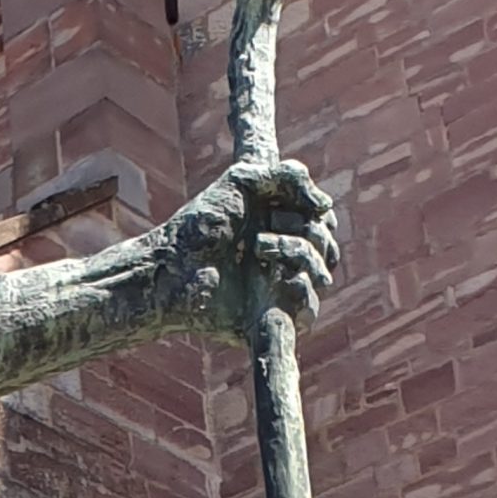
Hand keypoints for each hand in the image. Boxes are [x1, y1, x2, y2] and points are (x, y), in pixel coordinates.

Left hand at [164, 157, 338, 338]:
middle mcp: (284, 263)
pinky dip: (299, 307)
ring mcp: (277, 293)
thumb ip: (289, 176)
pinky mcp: (265, 320)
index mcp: (282, 231)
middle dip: (306, 229)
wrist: (168, 265)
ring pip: (320, 277)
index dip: (317, 209)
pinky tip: (286, 286)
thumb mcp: (244, 180)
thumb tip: (326, 207)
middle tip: (265, 225)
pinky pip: (303, 321)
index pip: (324, 223)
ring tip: (257, 246)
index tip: (286, 202)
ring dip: (296, 251)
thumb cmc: (200, 225)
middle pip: (327, 248)